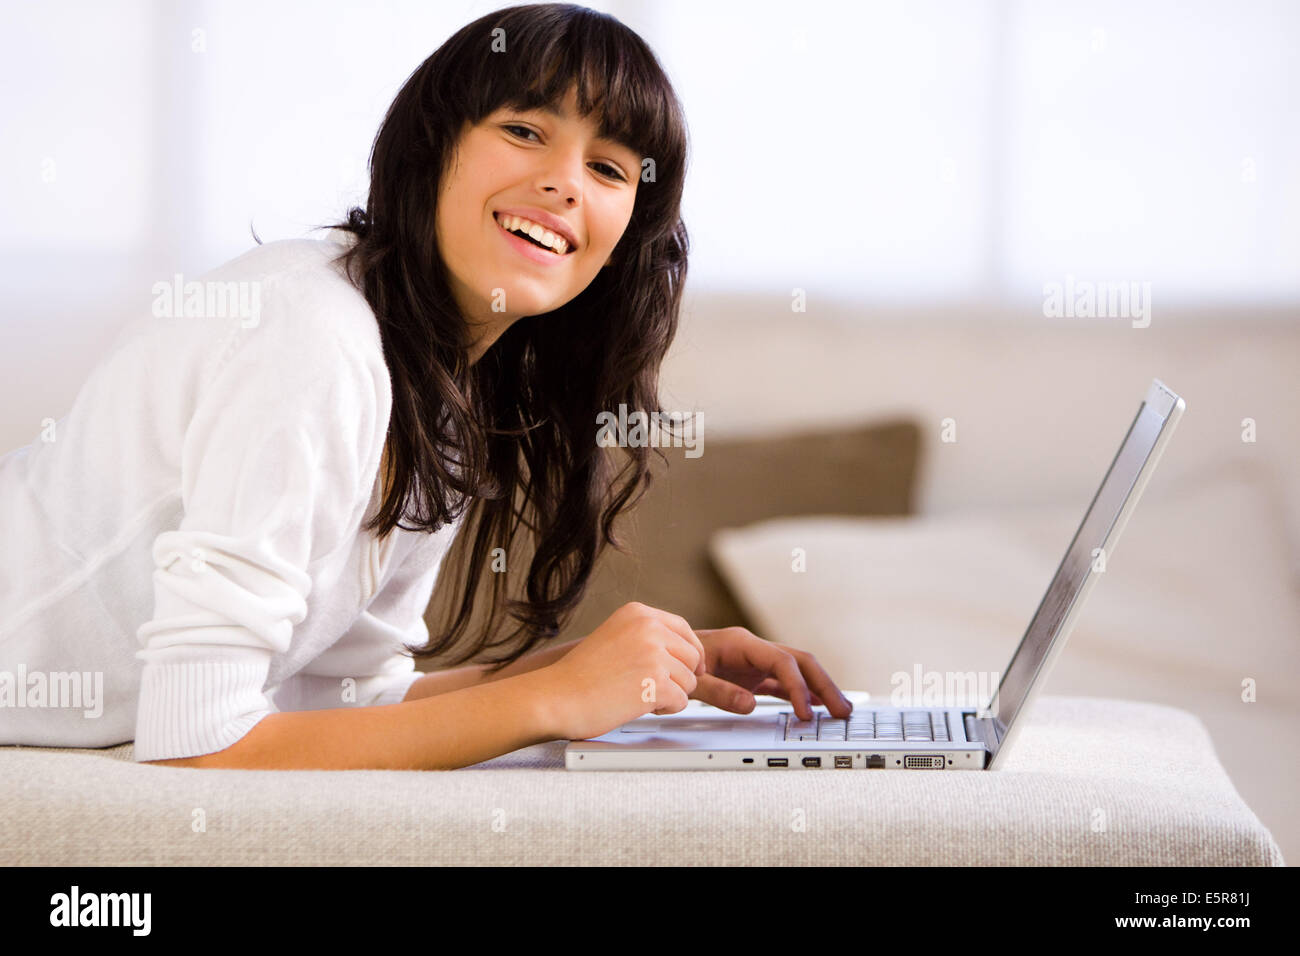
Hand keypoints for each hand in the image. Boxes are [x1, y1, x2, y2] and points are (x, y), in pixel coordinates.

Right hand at [538, 602, 706, 740]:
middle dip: (678, 677)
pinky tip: (639, 706)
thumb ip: (645, 637)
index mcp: (637, 613)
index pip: (683, 628)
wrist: (556, 697)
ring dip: (669, 695)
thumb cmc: (579, 675)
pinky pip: (682, 700)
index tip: (693, 666)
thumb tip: (682, 651)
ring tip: (637, 696)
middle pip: (692, 656)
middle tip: (652, 688)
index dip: (691, 651)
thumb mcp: (615, 637)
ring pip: (689, 681)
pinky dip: (665, 709)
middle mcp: (648, 627)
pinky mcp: (657, 682)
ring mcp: (654, 654)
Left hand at [689, 626, 851, 720]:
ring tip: (840, 710)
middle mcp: (753, 649)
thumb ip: (719, 691)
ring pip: (797, 672)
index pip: (782, 662)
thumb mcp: (693, 679)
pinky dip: (801, 694)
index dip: (798, 686)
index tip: (805, 713)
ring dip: (818, 689)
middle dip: (824, 684)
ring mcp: (755, 662)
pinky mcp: (752, 675)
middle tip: (843, 710)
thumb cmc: (674, 662)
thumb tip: (750, 705)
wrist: (661, 654)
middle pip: (800, 662)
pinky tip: (815, 707)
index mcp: (741, 643)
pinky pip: (784, 683)